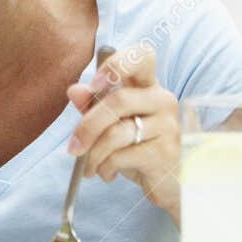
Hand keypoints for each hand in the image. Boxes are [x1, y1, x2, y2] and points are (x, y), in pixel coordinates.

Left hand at [65, 45, 181, 218]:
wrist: (167, 184)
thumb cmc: (139, 148)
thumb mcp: (113, 126)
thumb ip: (93, 106)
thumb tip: (73, 90)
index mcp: (148, 86)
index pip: (142, 56)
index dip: (116, 65)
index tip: (94, 84)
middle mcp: (162, 100)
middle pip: (118, 100)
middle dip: (87, 127)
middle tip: (72, 148)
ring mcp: (168, 126)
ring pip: (116, 133)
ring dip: (93, 155)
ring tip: (89, 168)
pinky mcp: (166, 152)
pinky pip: (122, 156)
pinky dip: (105, 168)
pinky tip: (108, 173)